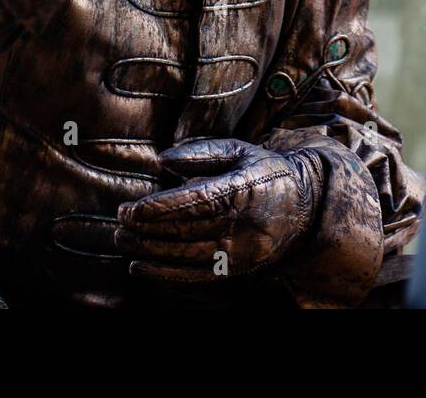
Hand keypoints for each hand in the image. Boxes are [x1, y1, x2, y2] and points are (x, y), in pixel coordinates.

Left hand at [116, 138, 323, 281]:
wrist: (306, 208)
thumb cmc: (266, 173)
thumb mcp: (241, 152)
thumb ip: (202, 153)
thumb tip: (162, 161)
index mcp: (243, 189)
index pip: (196, 201)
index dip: (160, 207)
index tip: (131, 209)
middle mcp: (242, 224)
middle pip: (185, 229)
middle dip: (147, 227)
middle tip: (119, 221)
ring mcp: (239, 250)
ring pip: (185, 253)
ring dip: (149, 249)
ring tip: (123, 240)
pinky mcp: (236, 269)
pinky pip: (193, 274)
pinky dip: (163, 272)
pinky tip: (139, 266)